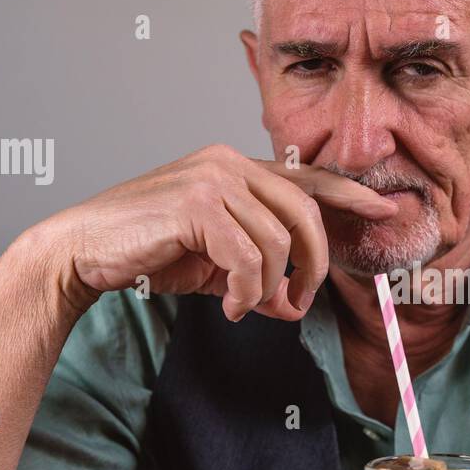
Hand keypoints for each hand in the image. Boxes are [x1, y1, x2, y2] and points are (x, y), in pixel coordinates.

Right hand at [29, 144, 397, 319]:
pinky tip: (225, 306)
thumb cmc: (147, 252)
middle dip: (313, 266)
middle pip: (305, 215)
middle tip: (297, 303)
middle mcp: (229, 162)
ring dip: (269, 288)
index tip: (386, 208)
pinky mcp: (197, 203)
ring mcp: (213, 178)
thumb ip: (258, 276)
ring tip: (242, 306)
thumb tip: (293, 307)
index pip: (308, 178)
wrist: (83, 252)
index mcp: (237, 167)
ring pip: (279, 241)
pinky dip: (245, 292)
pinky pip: (250, 257)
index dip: (351, 194)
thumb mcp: (215, 265)